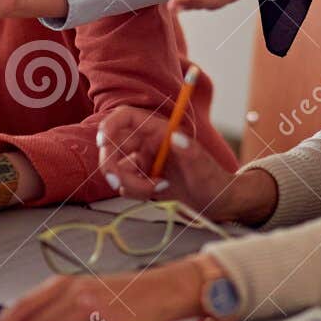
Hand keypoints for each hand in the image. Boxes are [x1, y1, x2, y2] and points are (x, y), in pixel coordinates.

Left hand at [0, 258, 207, 320]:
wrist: (169, 292)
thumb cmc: (137, 301)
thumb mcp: (96, 307)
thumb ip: (70, 318)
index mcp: (69, 284)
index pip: (26, 301)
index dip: (3, 320)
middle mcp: (72, 286)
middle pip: (25, 307)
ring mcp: (84, 296)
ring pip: (39, 320)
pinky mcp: (97, 309)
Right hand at [95, 106, 235, 215]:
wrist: (216, 203)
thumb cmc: (213, 180)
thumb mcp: (205, 167)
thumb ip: (191, 152)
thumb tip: (176, 137)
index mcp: (159, 131)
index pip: (127, 118)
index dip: (110, 125)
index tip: (103, 143)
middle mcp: (147, 144)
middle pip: (112, 147)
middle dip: (112, 167)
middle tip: (120, 184)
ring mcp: (143, 162)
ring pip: (117, 170)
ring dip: (131, 184)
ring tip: (157, 189)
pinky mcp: (141, 180)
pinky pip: (125, 185)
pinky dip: (135, 192)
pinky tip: (157, 193)